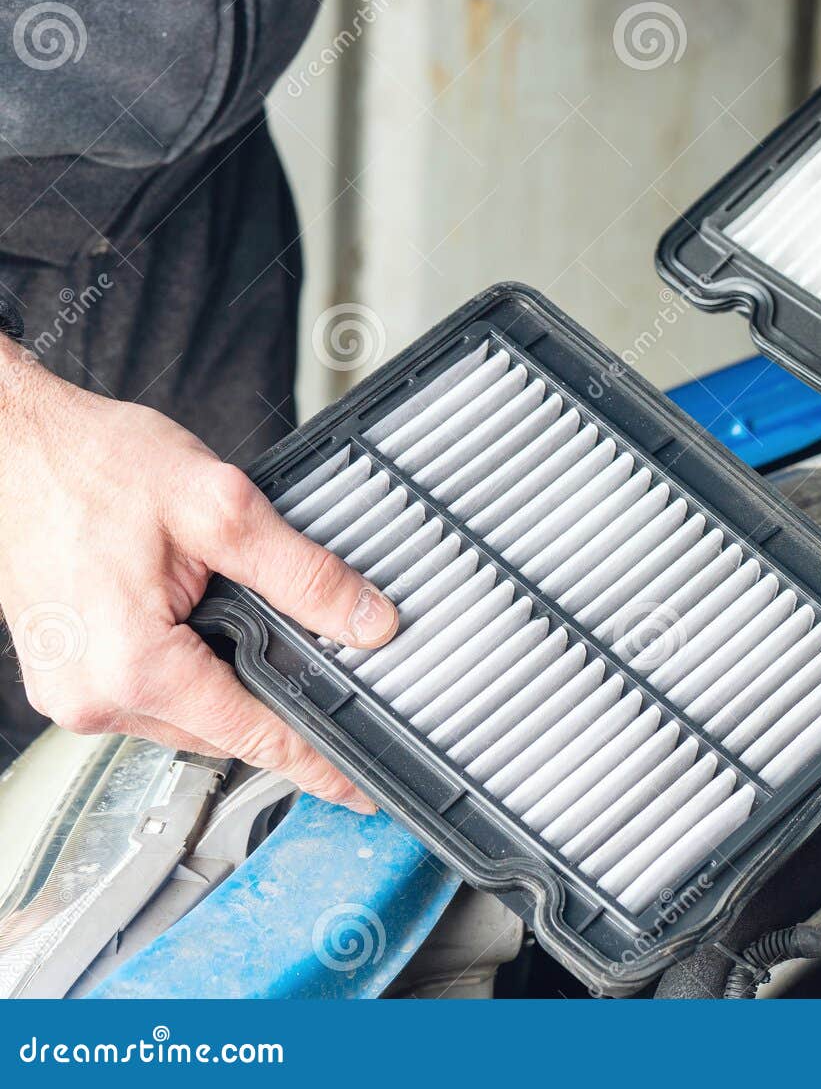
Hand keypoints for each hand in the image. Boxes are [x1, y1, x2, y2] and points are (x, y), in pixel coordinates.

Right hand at [0, 340, 397, 810]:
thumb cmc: (88, 467)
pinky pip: (152, 695)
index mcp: (134, 669)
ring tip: (251, 627)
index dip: (317, 763)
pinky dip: (191, 671)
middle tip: (329, 679)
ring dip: (230, 684)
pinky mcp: (69, 676)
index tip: (358, 791)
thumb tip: (368, 621)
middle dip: (277, 707)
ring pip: (188, 716)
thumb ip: (304, 574)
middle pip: (224, 731)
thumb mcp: (221, 508)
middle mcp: (96, 698)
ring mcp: (75, 692)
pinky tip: (203, 627)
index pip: (254, 737)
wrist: (7, 447)